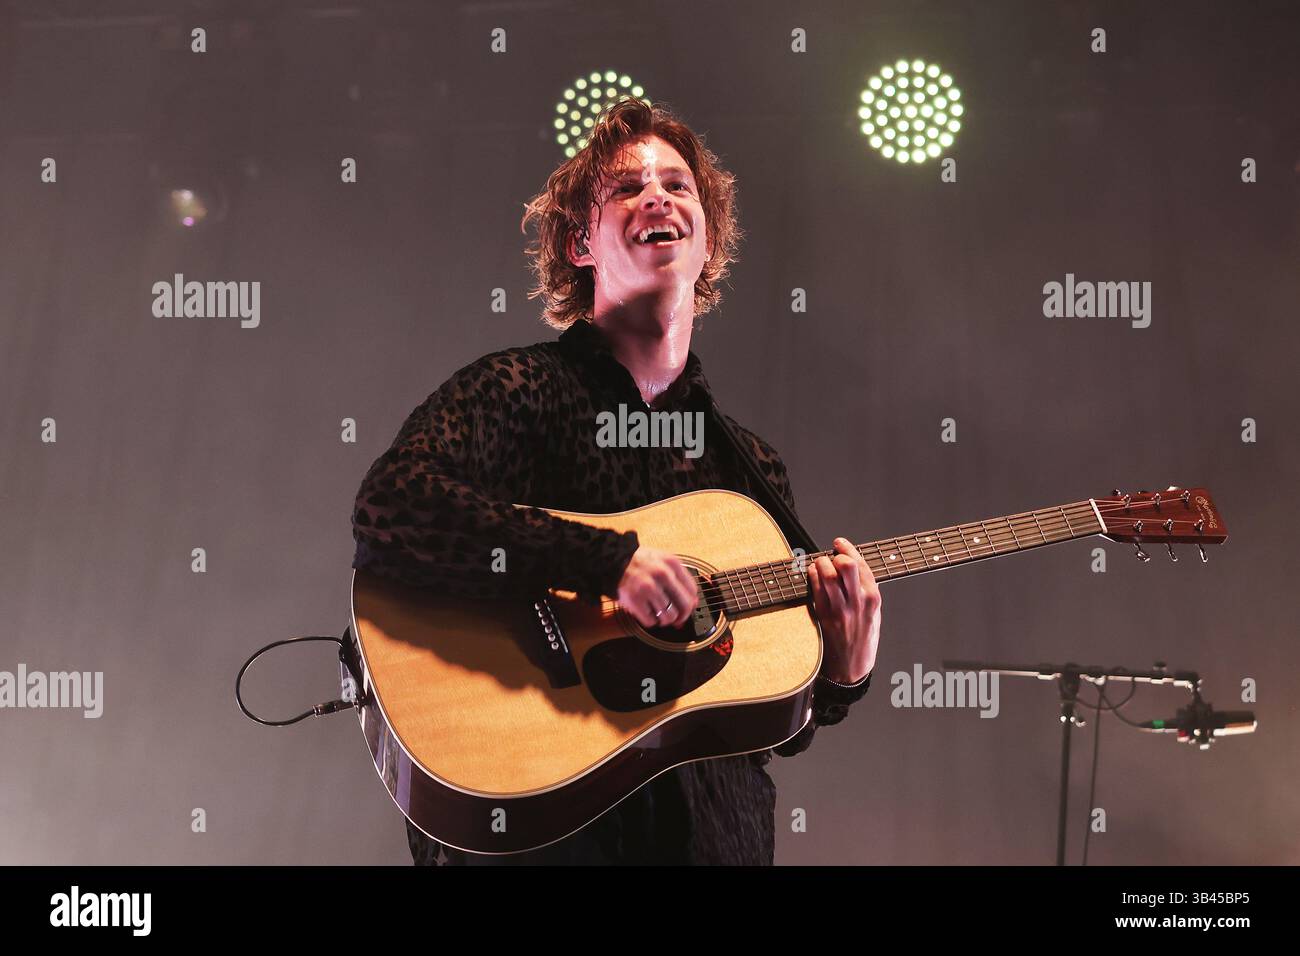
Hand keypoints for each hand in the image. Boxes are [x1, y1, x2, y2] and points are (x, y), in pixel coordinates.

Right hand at [617, 546, 697, 628]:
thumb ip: (678, 579)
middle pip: (685, 606)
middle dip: (682, 616)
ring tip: (657, 614)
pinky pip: (651, 621)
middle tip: (676, 619)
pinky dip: (649, 621)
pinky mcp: (635, 600)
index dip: (691, 603)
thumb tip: (692, 604)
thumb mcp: (661, 561)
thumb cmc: (638, 563)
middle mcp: (662, 574)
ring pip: (669, 617)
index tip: (686, 608)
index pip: (692, 590)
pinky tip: (646, 612)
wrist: (611, 561)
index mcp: (671, 563)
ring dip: (664, 620)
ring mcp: (648, 588)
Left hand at [807, 537, 881, 683]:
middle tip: (831, 553)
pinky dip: (812, 576)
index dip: (848, 549)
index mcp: (873, 599)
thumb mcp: (875, 614)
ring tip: (820, 563)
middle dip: (836, 554)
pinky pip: (816, 589)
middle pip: (846, 566)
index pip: (861, 565)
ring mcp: (839, 610)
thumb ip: (867, 591)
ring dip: (820, 563)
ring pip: (827, 575)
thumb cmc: (863, 640)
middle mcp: (857, 603)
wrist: (851, 668)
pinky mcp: (824, 616)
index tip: (839, 543)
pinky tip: (813, 574)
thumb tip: (854, 567)